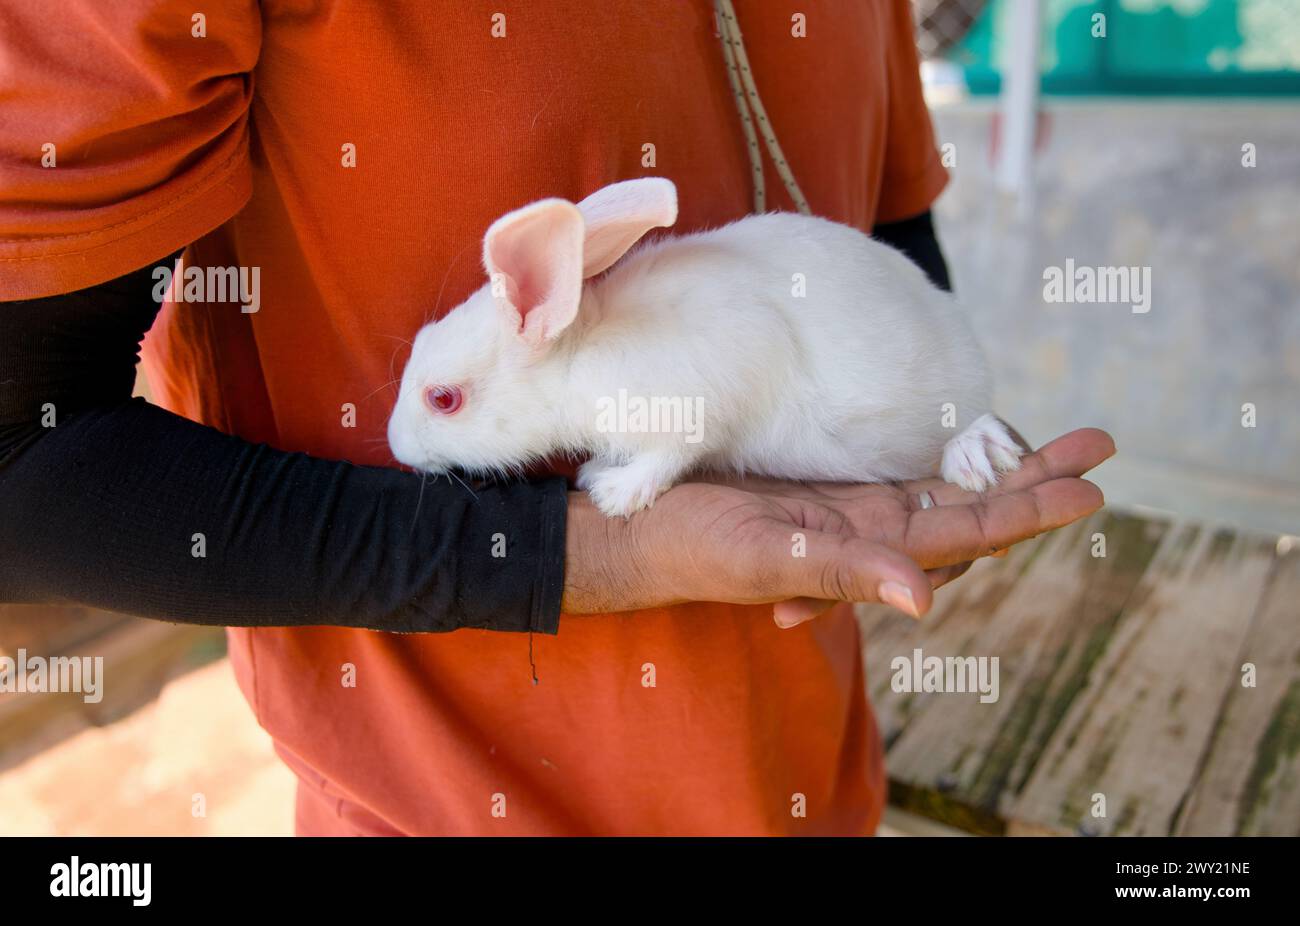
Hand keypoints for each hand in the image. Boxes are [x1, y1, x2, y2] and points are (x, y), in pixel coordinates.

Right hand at [561, 428, 1113, 621]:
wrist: (633, 530)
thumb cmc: (690, 546)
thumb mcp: (766, 558)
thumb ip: (843, 573)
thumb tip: (926, 596)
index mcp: (864, 556)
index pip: (965, 534)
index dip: (1026, 510)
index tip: (1088, 488)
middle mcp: (869, 535)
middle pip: (970, 508)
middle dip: (1035, 479)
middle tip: (1098, 444)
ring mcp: (850, 509)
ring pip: (943, 487)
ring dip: (1001, 463)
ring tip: (1058, 439)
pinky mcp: (825, 486)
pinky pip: (900, 471)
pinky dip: (942, 453)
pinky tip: (969, 433)